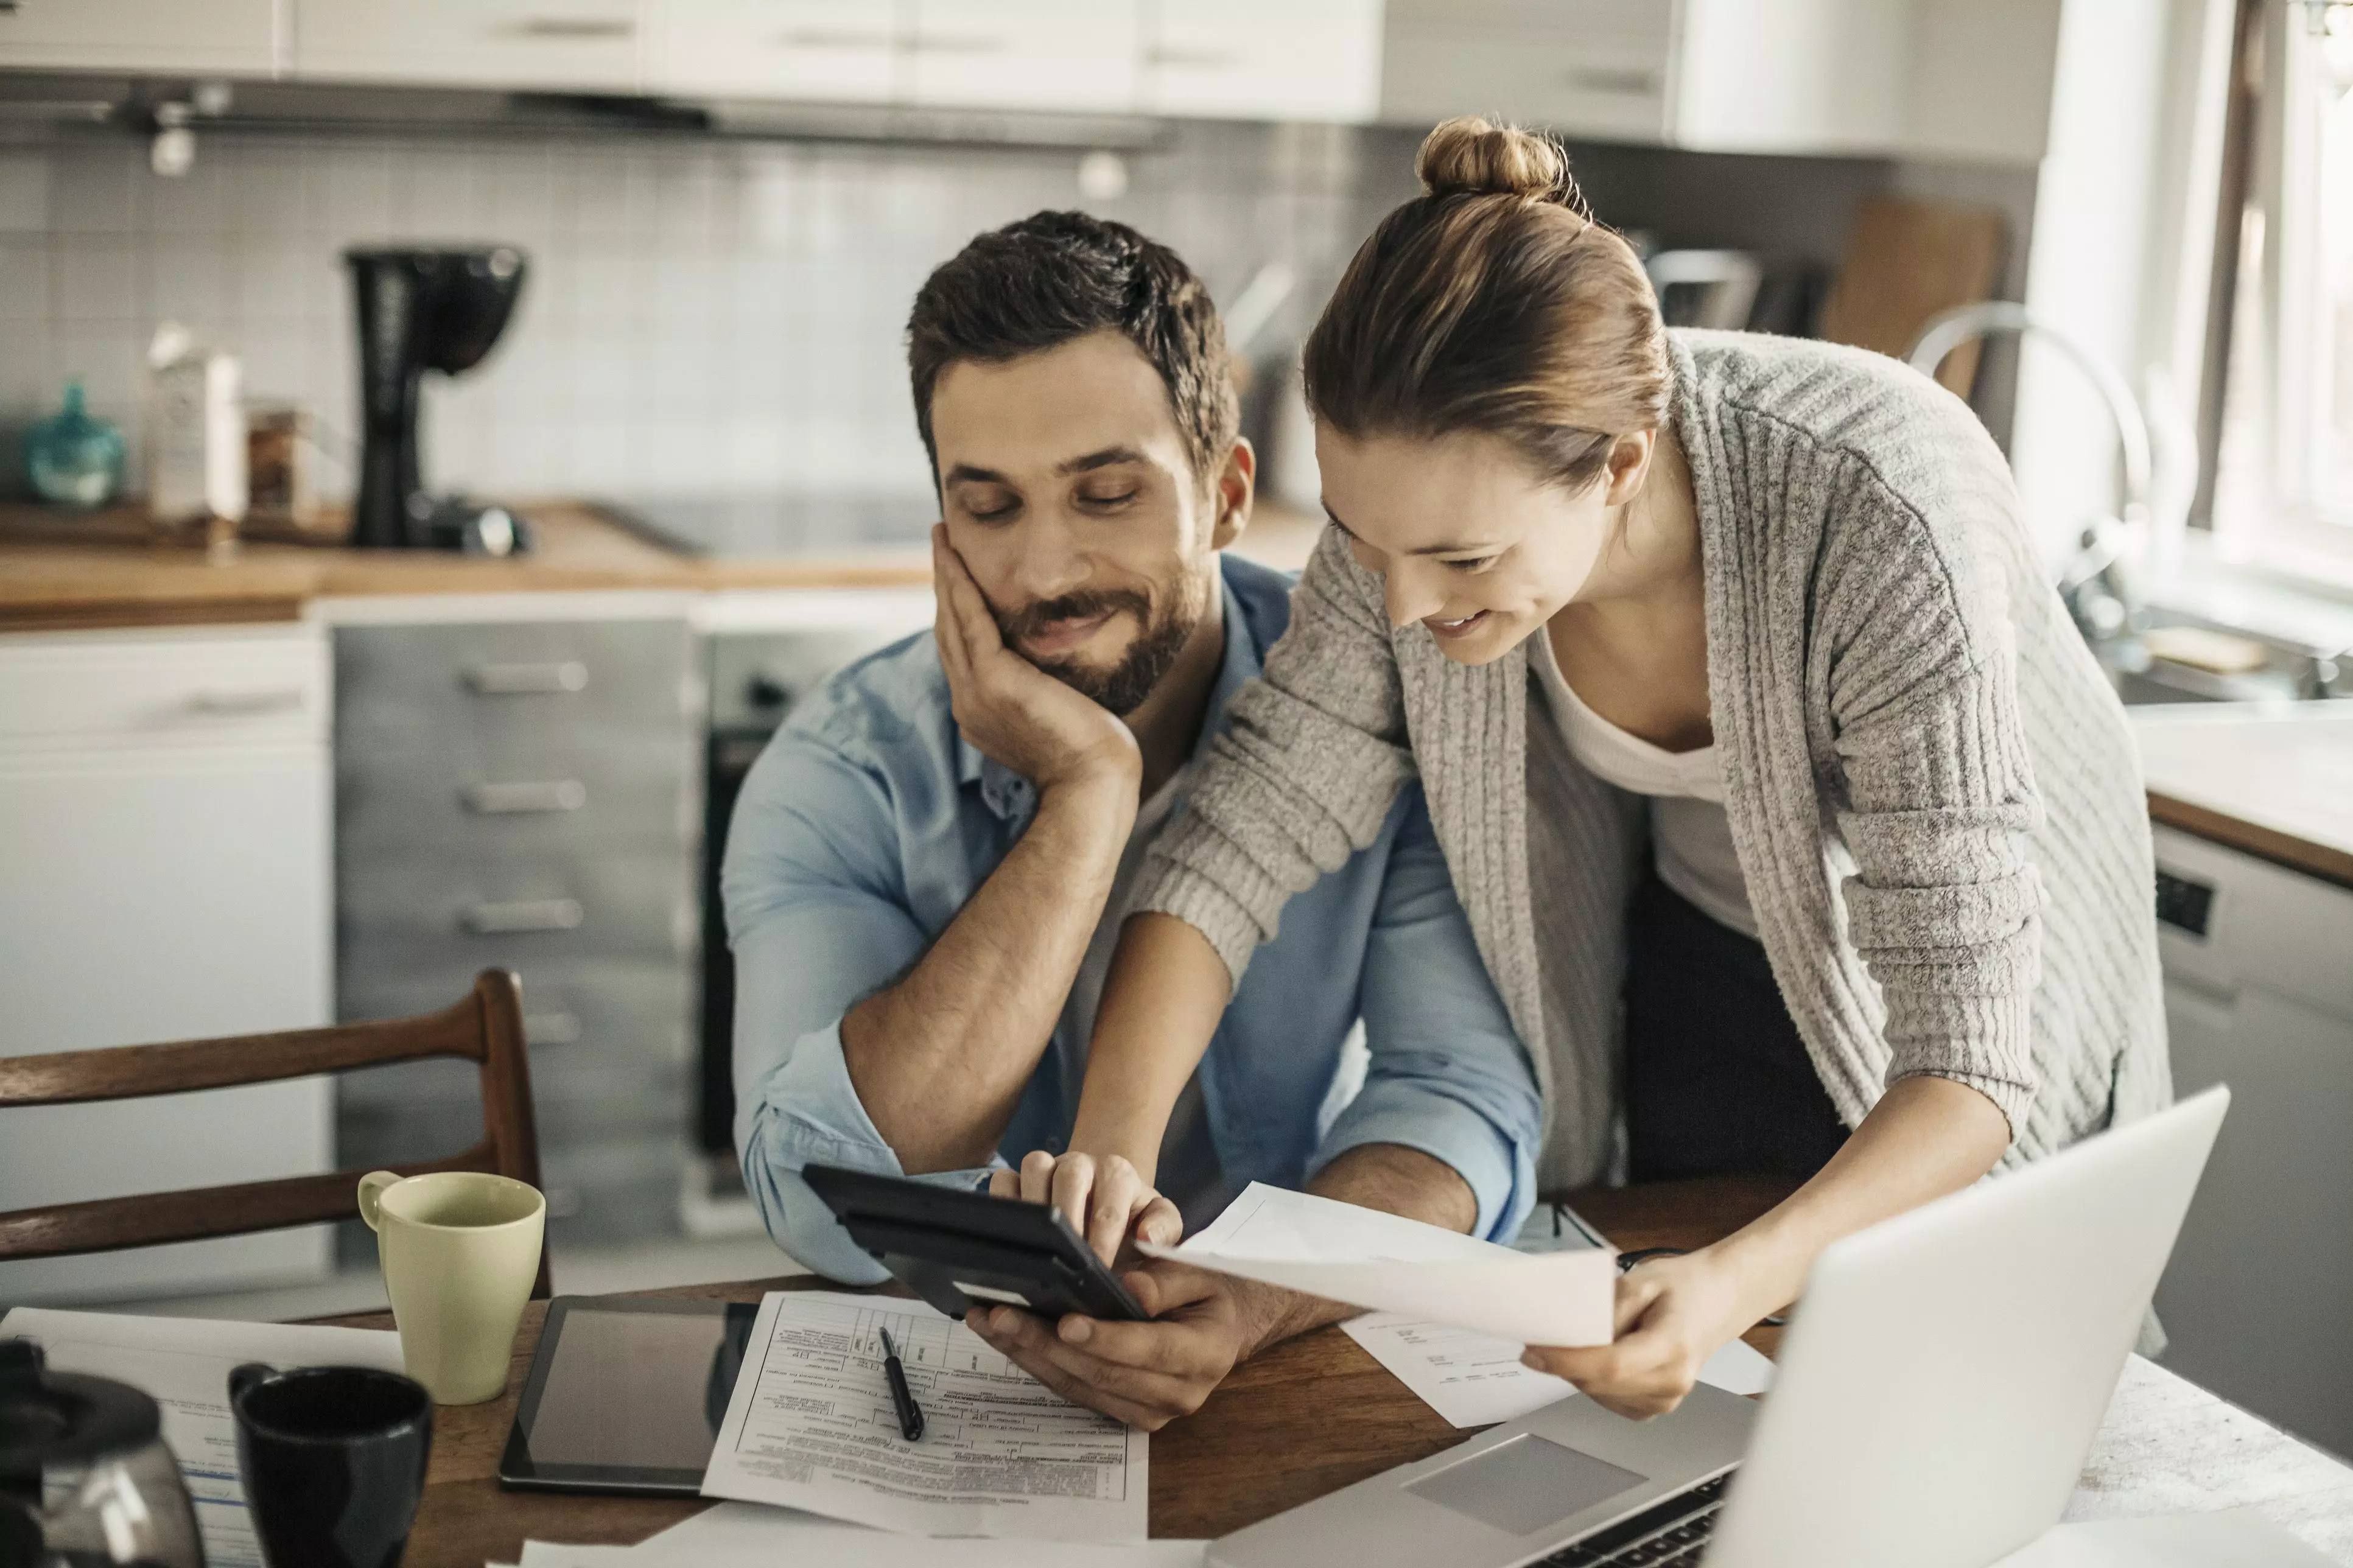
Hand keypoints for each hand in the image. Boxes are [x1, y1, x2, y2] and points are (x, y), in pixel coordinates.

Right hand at [933, 526, 1139, 796]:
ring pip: (951, 620)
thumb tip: (1054, 670)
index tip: (955, 575)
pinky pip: (970, 621)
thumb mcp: (1057, 714)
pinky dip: (960, 585)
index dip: (954, 609)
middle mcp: (968, 700)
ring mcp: (975, 692)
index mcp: (980, 710)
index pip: (961, 649)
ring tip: (942, 537)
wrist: (1094, 782)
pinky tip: (955, 556)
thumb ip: (1042, 689)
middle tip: (940, 541)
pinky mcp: (994, 681)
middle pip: (947, 629)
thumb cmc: (1091, 755)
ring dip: (944, 574)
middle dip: (942, 583)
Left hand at [966, 1259, 1277, 1430]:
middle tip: (1002, 1314)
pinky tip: (1006, 1339)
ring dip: (1029, 1356)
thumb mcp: (1199, 1274)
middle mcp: (1178, 1395)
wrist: (1219, 1329)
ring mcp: (1149, 1413)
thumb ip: (1167, 1280)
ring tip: (989, 1323)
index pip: (1149, 1349)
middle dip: (1047, 1344)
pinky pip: (1074, 1393)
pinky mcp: (1124, 1415)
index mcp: (1204, 1354)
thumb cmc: (1207, 1294)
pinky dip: (1037, 1365)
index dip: (1105, 1338)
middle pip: (1103, 1374)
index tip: (1064, 1321)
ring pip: (1080, 1388)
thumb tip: (1131, 1289)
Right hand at [991, 1150, 1181, 1265]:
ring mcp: (1047, 1167)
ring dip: (1033, 1206)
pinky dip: (1002, 1203)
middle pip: (1070, 1176)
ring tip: (1035, 1247)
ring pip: (1034, 1166)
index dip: (1103, 1241)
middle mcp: (1081, 1164)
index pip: (1111, 1204)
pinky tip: (1008, 1236)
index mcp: (1118, 1173)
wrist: (1107, 1196)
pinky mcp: (1019, 1177)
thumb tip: (1148, 1238)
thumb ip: (1165, 1229)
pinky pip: (1003, 1179)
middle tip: (1066, 1260)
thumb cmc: (1132, 1218)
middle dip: (1068, 1220)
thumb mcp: (1160, 1223)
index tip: (1099, 1272)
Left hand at [1518, 1249, 1755, 1419]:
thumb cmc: (1684, 1287)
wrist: (1717, 1301)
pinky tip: (1598, 1356)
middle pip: (1599, 1384)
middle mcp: (1671, 1383)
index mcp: (1674, 1348)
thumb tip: (1567, 1333)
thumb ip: (1604, 1309)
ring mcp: (1665, 1401)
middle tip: (1541, 1338)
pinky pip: (1608, 1399)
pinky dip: (1592, 1379)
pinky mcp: (1654, 1408)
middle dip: (1563, 1363)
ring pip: (1598, 1394)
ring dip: (1577, 1371)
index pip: (1611, 1366)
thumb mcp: (1641, 1281)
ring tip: (1580, 1339)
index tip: (1534, 1351)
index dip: (1567, 1361)